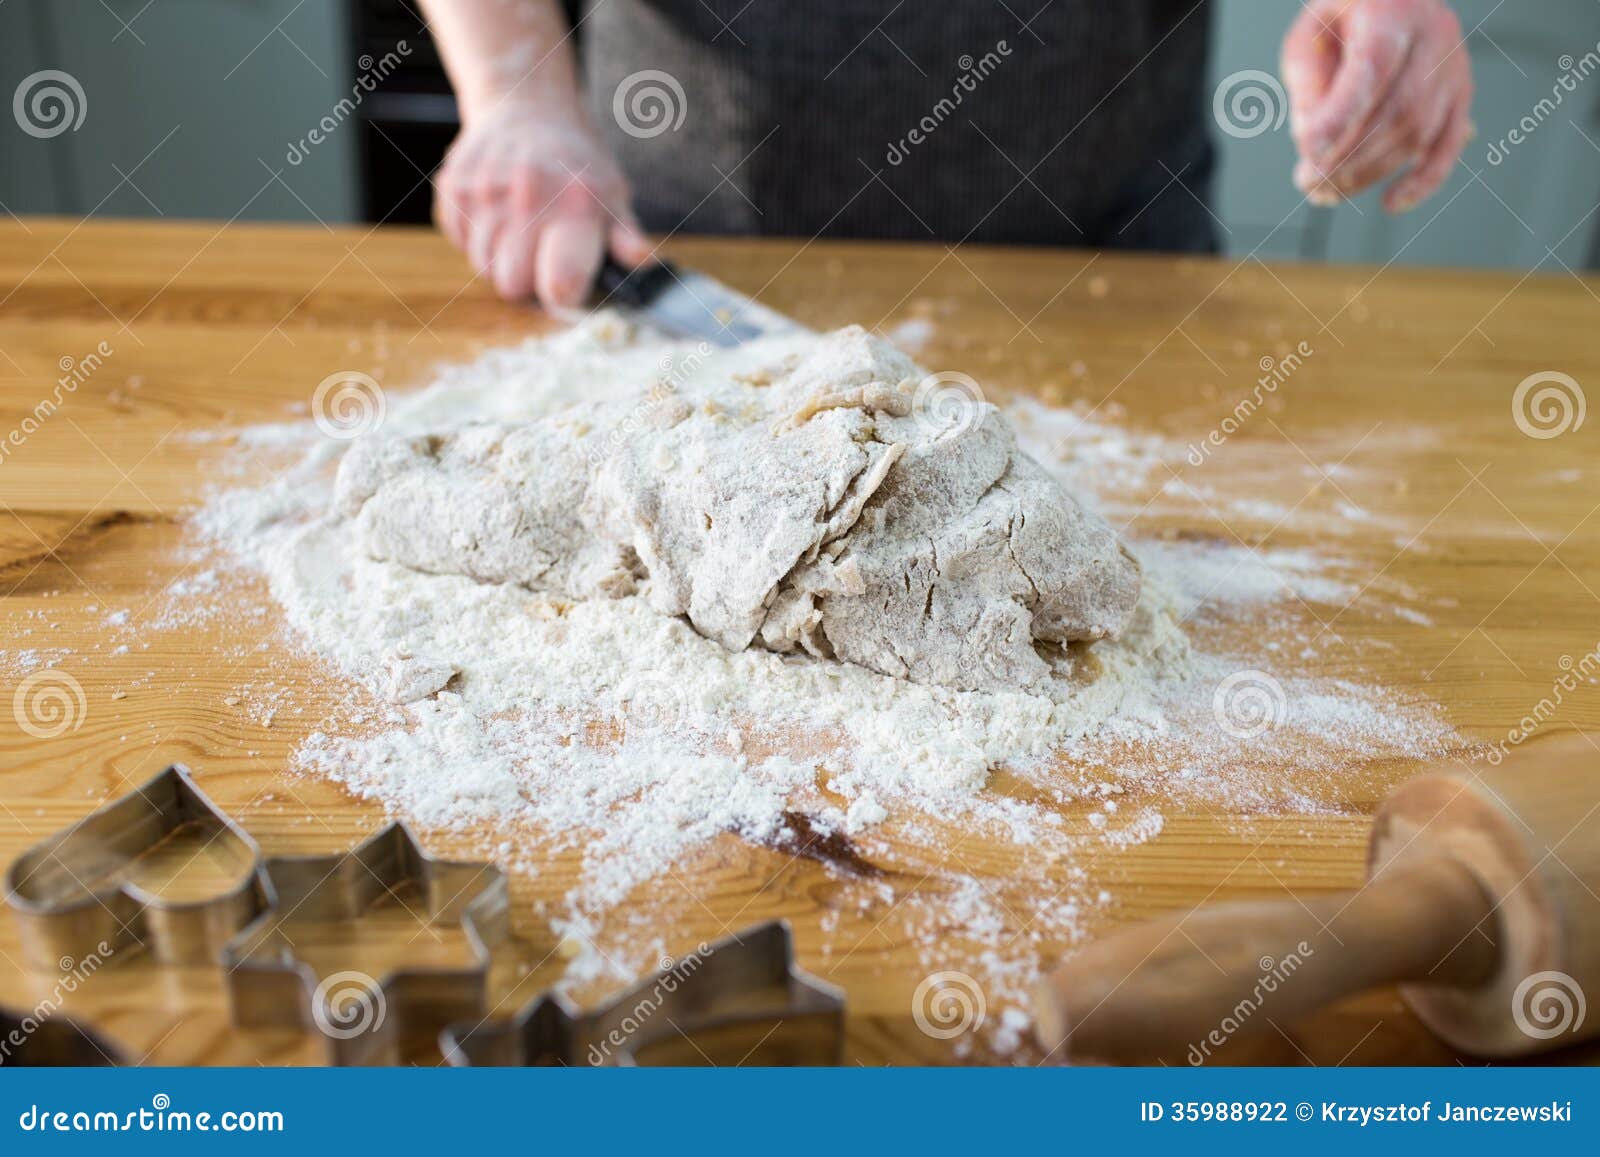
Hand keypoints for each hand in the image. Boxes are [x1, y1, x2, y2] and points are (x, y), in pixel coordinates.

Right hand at [434, 102, 652, 310]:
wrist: (526, 102)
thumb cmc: (577, 161)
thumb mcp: (613, 193)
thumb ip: (625, 236)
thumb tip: (643, 261)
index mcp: (574, 204)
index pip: (558, 285)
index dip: (563, 296)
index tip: (568, 284)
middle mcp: (526, 197)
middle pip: (513, 285)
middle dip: (528, 280)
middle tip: (541, 253)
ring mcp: (484, 191)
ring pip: (482, 267)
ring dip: (500, 260)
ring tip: (520, 230)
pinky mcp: (453, 187)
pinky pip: (460, 242)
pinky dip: (476, 237)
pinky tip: (496, 213)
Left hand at [1282, 0, 1473, 212]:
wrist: (1389, 1)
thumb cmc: (1341, 19)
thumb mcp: (1308, 37)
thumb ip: (1307, 85)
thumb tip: (1312, 146)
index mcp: (1392, 9)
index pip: (1372, 67)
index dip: (1341, 114)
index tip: (1309, 151)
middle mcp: (1435, 35)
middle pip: (1398, 109)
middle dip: (1348, 156)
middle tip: (1308, 183)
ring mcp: (1455, 67)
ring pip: (1417, 133)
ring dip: (1369, 172)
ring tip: (1325, 193)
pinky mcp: (1461, 95)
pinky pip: (1448, 146)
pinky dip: (1423, 181)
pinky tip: (1390, 203)